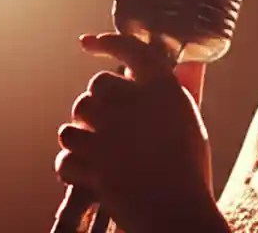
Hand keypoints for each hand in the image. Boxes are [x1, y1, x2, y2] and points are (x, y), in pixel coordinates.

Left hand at [55, 32, 215, 232]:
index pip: (133, 51)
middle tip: (109, 127)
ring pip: (73, 123)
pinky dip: (73, 168)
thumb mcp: (192, 123)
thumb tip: (193, 61)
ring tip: (100, 154)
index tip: (88, 43)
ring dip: (80, 139)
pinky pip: (65, 157)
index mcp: (164, 91)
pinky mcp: (94, 166)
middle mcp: (135, 106)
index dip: (109, 43)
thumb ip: (187, 89)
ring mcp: (112, 135)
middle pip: (95, 87)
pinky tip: (90, 175)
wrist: (179, 214)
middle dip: (96, 106)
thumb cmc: (188, 170)